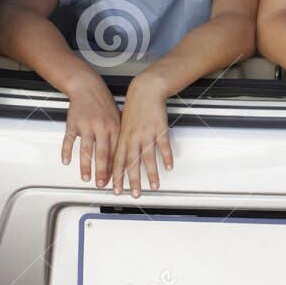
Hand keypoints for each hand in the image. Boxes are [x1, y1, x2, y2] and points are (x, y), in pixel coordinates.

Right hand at [63, 71, 120, 183]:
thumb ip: (118, 137)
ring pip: (86, 149)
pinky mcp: (73, 123)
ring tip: (86, 177)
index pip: (117, 151)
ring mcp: (87, 125)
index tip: (116, 181)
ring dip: (85, 165)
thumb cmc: (103, 104)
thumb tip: (122, 158)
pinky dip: (66, 150)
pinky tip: (66, 161)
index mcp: (114, 127)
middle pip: (103, 153)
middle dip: (102, 171)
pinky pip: (69, 139)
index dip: (116, 168)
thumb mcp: (117, 118)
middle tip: (101, 184)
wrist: (88, 87)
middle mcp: (101, 127)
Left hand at [111, 71, 172, 196]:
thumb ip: (121, 142)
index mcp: (123, 137)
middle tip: (135, 194)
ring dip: (151, 173)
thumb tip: (117, 157)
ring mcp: (146, 133)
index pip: (117, 161)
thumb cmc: (134, 108)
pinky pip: (162, 145)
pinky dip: (166, 156)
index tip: (116, 190)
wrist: (145, 90)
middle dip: (132, 180)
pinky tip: (169, 166)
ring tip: (154, 186)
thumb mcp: (122, 125)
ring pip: (147, 157)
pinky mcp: (159, 128)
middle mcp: (133, 137)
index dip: (116, 177)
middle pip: (131, 163)